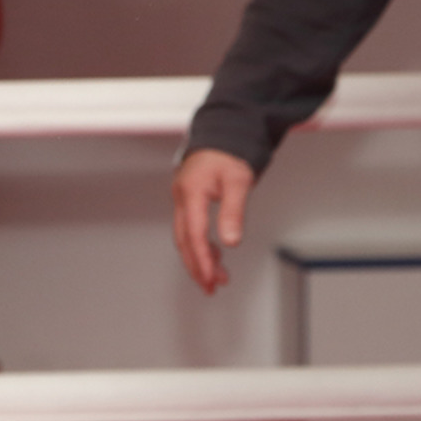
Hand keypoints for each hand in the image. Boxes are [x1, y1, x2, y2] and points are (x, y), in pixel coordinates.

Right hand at [172, 148, 256, 293]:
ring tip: (216, 278)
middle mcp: (182, 197)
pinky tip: (215, 255)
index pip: (194, 234)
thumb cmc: (229, 153)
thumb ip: (233, 212)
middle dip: (197, 266)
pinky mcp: (188, 200)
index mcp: (191, 192)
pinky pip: (190, 229)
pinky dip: (201, 246)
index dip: (202, 259)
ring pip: (185, 237)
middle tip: (211, 288)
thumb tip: (231, 241)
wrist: (222, 133)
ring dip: (199, 259)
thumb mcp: (238, 181)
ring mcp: (182, 199)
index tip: (211, 279)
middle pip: (184, 240)